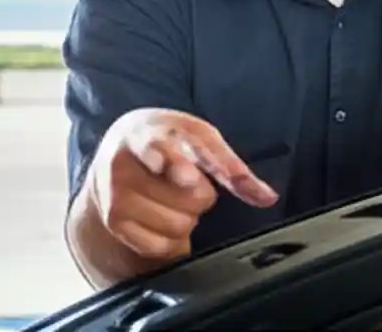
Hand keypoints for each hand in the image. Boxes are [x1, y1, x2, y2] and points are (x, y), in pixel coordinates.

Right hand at [86, 108, 278, 261]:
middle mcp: (123, 166)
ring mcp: (115, 197)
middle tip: (183, 179)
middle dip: (198, 194)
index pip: (156, 149)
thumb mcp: (198, 138)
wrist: (118, 149)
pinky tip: (159, 214)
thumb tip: (267, 198)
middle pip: (189, 198)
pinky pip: (162, 247)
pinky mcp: (114, 223)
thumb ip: (231, 167)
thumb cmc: (167, 139)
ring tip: (169, 195)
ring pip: (178, 225)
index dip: (174, 164)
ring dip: (186, 217)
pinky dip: (170, 238)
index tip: (186, 174)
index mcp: (145, 134)